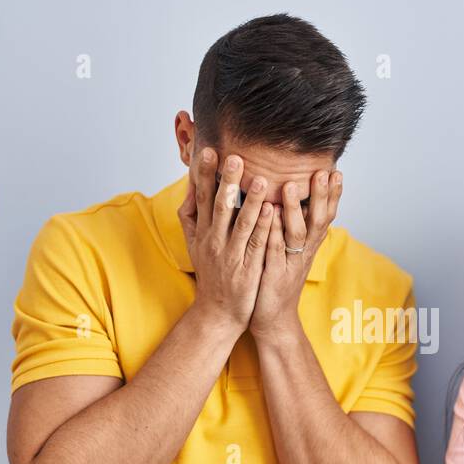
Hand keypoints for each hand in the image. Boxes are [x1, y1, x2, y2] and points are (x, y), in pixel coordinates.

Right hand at [178, 150, 275, 332]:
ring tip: (261, 179)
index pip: (202, 198)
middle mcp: (214, 241)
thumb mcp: (193, 244)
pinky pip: (256, 244)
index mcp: (202, 232)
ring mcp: (231, 255)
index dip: (205, 174)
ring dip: (251, 201)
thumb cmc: (210, 273)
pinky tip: (273, 210)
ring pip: (241, 224)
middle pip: (220, 207)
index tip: (209, 151)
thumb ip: (190, 215)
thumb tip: (190, 186)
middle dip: (227, 181)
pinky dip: (264, 227)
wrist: (218, 312)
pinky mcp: (248, 268)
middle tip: (235, 157)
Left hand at [249, 169, 340, 340]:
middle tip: (324, 172)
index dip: (333, 194)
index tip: (336, 170)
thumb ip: (293, 226)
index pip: (326, 215)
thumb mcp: (290, 251)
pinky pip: (275, 250)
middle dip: (322, 196)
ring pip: (297, 233)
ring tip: (290, 186)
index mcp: (309, 245)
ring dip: (295, 210)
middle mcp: (305, 252)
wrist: (273, 319)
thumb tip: (295, 196)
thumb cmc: (278, 280)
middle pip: (319, 221)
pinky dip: (273, 232)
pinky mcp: (275, 275)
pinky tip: (268, 215)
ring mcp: (291, 264)